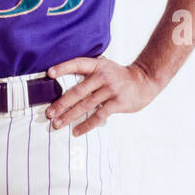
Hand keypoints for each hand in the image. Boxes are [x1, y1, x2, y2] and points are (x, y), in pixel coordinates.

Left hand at [44, 56, 159, 136]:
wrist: (145, 81)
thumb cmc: (119, 77)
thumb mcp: (105, 68)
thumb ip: (89, 73)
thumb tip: (64, 84)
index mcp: (97, 66)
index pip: (77, 64)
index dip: (63, 67)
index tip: (49, 73)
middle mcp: (103, 76)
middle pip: (78, 91)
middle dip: (61, 104)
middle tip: (49, 113)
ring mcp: (111, 90)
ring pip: (86, 105)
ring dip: (69, 116)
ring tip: (57, 124)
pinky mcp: (118, 102)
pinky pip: (99, 116)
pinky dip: (86, 125)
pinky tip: (76, 131)